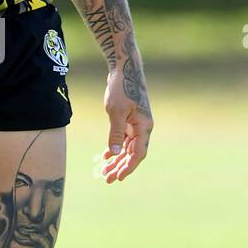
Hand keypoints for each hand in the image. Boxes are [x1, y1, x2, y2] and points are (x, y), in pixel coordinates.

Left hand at [101, 63, 152, 182]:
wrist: (124, 68)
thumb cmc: (121, 88)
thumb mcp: (116, 112)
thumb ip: (116, 134)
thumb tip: (115, 153)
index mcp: (144, 126)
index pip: (138, 153)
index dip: (128, 167)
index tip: (118, 178)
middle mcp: (143, 127)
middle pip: (133, 153)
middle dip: (120, 167)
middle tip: (106, 179)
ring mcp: (136, 124)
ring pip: (127, 148)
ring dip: (116, 159)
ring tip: (104, 171)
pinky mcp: (129, 120)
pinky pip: (123, 139)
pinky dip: (115, 147)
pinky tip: (105, 156)